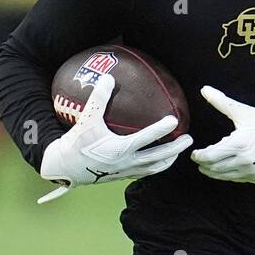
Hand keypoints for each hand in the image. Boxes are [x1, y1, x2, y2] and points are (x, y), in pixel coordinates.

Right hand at [37, 73, 191, 202]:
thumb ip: (98, 98)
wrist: (64, 168)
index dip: (161, 129)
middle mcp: (126, 163)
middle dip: (175, 149)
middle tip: (189, 139)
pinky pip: (144, 173)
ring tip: (179, 153)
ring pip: (153, 169)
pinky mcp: (122, 177)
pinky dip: (155, 167)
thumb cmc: (76, 142)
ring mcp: (125, 172)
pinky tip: (158, 161)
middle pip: (158, 157)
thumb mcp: (86, 119)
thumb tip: (109, 78)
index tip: (175, 120)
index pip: (146, 139)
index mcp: (119, 149)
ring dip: (168, 160)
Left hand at [190, 85, 254, 182]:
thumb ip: (222, 102)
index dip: (199, 156)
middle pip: (215, 168)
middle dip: (204, 165)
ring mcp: (251, 170)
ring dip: (214, 172)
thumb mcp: (245, 112)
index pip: (210, 156)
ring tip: (207, 168)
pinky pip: (237, 179)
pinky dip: (228, 175)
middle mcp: (243, 160)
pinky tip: (225, 170)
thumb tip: (205, 89)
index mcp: (238, 144)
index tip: (194, 154)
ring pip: (225, 176)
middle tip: (198, 161)